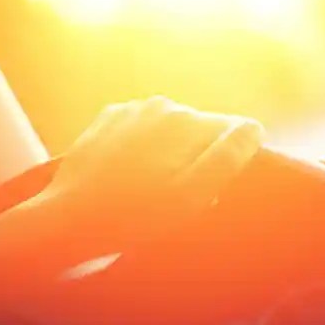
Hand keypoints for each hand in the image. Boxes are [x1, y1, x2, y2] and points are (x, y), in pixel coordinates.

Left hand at [3, 96, 264, 257]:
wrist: (70, 220)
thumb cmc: (137, 216)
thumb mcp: (193, 196)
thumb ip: (228, 158)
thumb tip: (254, 128)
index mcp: (189, 121)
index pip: (236, 131)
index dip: (232, 162)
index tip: (214, 190)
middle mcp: (163, 104)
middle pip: (202, 130)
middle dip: (200, 156)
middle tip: (181, 196)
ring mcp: (132, 110)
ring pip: (171, 129)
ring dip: (171, 152)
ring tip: (153, 189)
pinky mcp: (108, 120)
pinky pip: (142, 130)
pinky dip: (144, 148)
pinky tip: (131, 175)